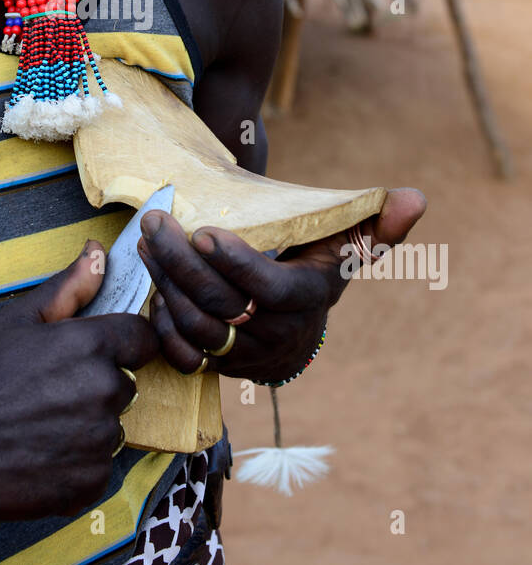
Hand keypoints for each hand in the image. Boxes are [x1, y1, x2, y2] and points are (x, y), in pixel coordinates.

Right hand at [0, 240, 157, 519]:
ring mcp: (99, 440)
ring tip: (43, 425)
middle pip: (127, 384)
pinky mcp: (91, 482)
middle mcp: (103, 391)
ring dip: (89, 426)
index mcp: (91, 345)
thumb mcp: (18, 319)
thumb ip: (68, 286)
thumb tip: (97, 251)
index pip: (144, 338)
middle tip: (51, 393)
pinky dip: (78, 463)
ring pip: (113, 427)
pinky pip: (100, 466)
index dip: (125, 344)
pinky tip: (43, 454)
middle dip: (99, 386)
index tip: (97, 354)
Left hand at [136, 187, 426, 381]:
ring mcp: (244, 355)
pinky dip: (161, 319)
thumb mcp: (344, 246)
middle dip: (181, 261)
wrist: (293, 327)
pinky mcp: (217, 366)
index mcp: (306, 299)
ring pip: (195, 326)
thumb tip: (417, 198)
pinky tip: (151, 281)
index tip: (203, 230)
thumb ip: (374, 224)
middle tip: (155, 221)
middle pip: (220, 303)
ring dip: (164, 282)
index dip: (235, 263)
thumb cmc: (315, 270)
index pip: (267, 288)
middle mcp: (276, 334)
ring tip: (147, 240)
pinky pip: (182, 352)